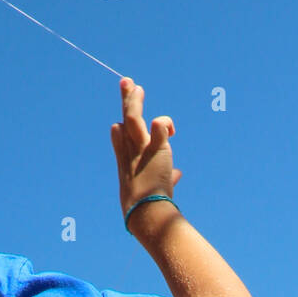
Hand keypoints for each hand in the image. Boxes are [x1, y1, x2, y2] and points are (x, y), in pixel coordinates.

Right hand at [110, 77, 181, 228]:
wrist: (146, 214)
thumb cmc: (149, 207)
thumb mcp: (160, 187)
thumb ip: (170, 177)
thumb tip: (178, 174)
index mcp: (127, 162)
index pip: (119, 137)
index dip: (120, 128)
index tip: (119, 121)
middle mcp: (130, 153)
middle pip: (125, 121)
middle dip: (126, 101)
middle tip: (127, 82)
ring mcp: (141, 150)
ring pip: (133, 119)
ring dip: (134, 102)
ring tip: (137, 87)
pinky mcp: (156, 150)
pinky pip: (158, 129)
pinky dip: (163, 125)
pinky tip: (169, 128)